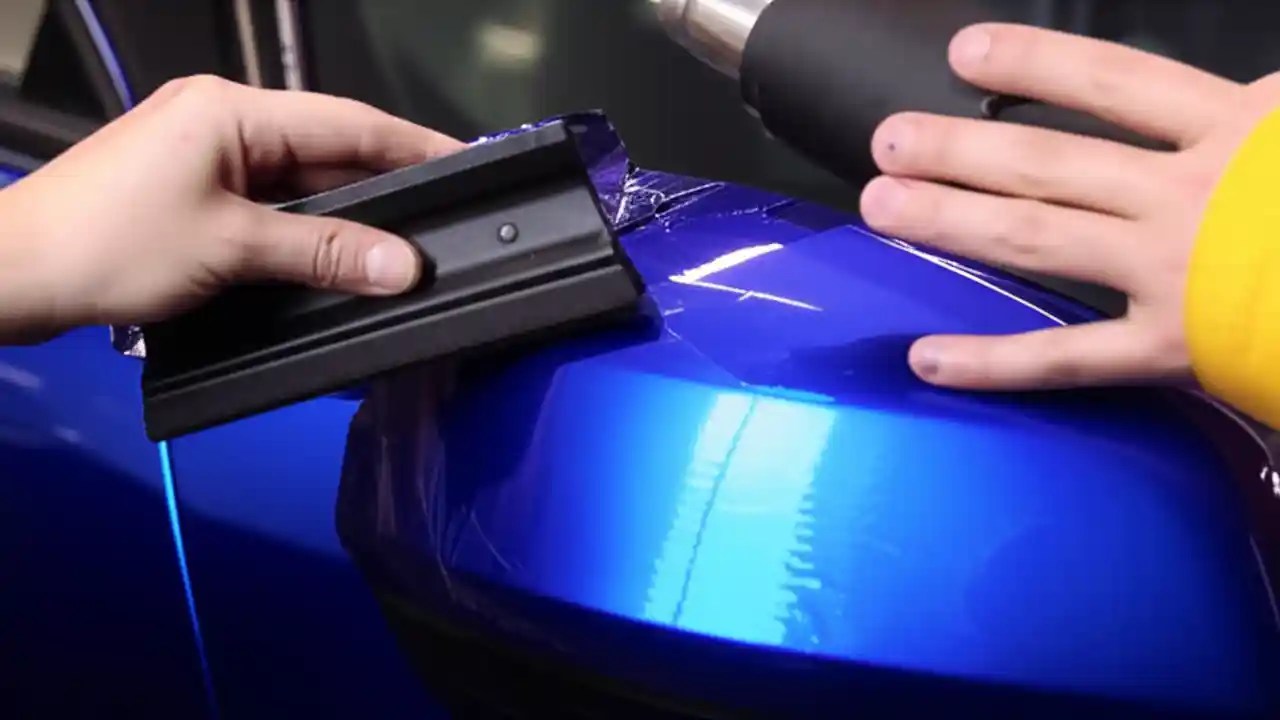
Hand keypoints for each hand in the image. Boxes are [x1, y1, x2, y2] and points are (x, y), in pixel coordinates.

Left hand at [0, 75, 462, 343]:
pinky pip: (270, 202)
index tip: (467, 165)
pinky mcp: (193, 189)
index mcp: (232, 112)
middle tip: (444, 220)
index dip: (412, 145)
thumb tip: (405, 266)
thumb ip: (325, 253)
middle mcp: (223, 120)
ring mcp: (205, 154)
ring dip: (346, 215)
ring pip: (300, 182)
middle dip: (385, 187)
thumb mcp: (231, 248)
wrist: (15, 274)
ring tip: (404, 245)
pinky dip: (307, 229)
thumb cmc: (113, 246)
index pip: (347, 123)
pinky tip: (341, 256)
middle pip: (327, 151)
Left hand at [859, 24, 1279, 390]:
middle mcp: (1188, 199)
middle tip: (887, 142)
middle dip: (960, 149)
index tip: (964, 53)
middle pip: (1047, 164)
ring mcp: (1172, 277)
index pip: (1116, 84)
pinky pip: (1067, 361)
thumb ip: (1264, 106)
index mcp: (1236, 133)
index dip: (1035, 63)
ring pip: (1038, 243)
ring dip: (951, 220)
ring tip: (880, 207)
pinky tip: (925, 361)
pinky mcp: (1172, 354)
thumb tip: (1240, 86)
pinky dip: (993, 362)